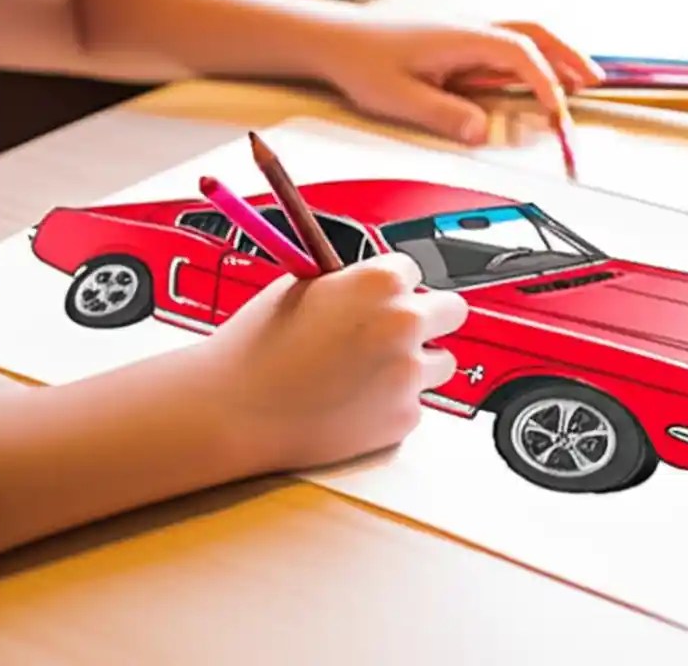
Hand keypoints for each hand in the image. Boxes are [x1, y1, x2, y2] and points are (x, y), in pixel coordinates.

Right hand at [197, 253, 468, 472]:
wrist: (234, 409)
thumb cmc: (257, 347)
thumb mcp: (303, 287)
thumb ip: (350, 284)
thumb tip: (374, 286)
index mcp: (379, 282)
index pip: (414, 271)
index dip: (393, 286)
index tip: (380, 299)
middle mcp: (404, 324)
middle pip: (453, 311)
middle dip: (430, 319)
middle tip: (400, 332)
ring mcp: (409, 374)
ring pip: (442, 362)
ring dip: (417, 365)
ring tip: (370, 373)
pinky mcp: (404, 417)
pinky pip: (415, 403)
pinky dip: (392, 403)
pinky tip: (353, 402)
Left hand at [315, 18, 603, 144]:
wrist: (336, 41)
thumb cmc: (363, 62)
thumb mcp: (400, 98)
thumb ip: (444, 115)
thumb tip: (482, 132)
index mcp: (462, 38)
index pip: (520, 55)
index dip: (545, 83)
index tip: (558, 113)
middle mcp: (471, 30)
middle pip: (536, 35)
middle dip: (569, 57)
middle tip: (594, 83)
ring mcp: (468, 35)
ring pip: (526, 37)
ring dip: (557, 55)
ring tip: (581, 81)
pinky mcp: (462, 45)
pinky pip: (509, 48)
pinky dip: (535, 60)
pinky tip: (537, 80)